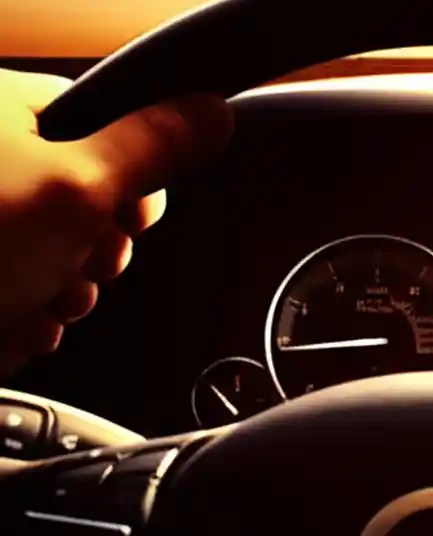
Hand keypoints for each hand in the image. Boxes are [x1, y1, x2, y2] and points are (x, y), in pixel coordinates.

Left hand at [0, 69, 231, 375]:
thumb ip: (155, 149)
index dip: (132, 187)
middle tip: (74, 270)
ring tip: (29, 307)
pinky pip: (8, 295)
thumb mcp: (79, 188)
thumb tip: (213, 112)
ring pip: (45, 259)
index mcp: (5, 113)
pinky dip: (15, 321)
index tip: (126, 223)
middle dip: (88, 258)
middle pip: (80, 205)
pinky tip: (4, 328)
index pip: (108, 130)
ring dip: (54, 298)